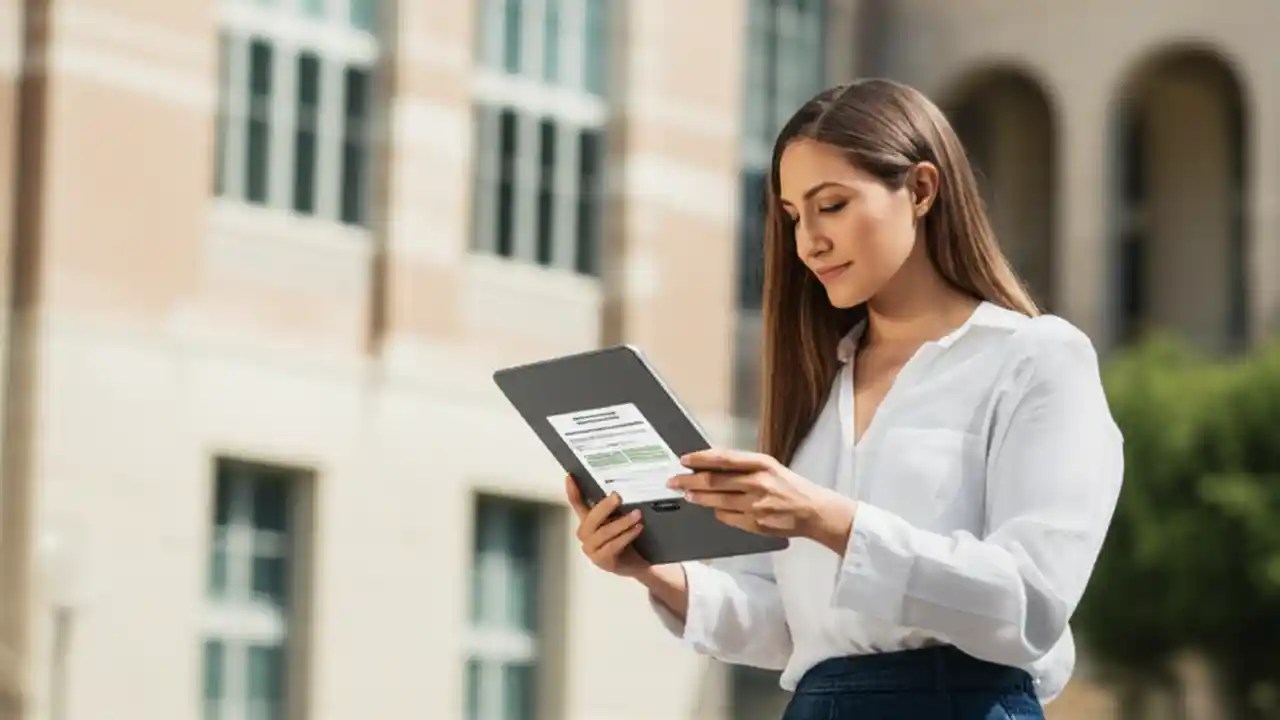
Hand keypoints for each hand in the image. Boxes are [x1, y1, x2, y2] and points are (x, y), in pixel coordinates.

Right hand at [565, 475, 650, 577]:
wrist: (636, 564)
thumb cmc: (626, 538)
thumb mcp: (619, 519)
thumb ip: (615, 508)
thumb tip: (620, 489)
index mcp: (588, 521)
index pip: (577, 504)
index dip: (572, 491)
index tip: (570, 477)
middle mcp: (585, 534)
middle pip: (591, 518)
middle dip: (605, 506)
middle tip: (618, 496)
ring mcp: (591, 549)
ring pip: (604, 532)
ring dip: (622, 522)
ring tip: (637, 515)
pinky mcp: (602, 560)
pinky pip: (613, 546)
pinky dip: (626, 536)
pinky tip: (637, 529)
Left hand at [670, 448, 857, 553]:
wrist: (813, 511)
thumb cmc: (790, 486)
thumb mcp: (770, 467)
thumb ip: (743, 466)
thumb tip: (711, 465)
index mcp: (762, 464)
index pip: (724, 459)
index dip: (700, 459)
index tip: (684, 459)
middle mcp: (758, 483)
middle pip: (714, 481)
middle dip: (689, 480)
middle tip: (674, 480)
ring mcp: (756, 505)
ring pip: (717, 501)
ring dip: (698, 498)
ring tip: (687, 494)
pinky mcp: (755, 524)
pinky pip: (727, 517)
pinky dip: (717, 512)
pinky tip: (712, 508)